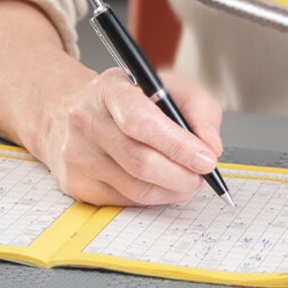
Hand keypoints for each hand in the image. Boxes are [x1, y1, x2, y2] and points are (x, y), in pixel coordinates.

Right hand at [35, 64, 224, 206]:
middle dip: (182, 173)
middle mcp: (86, 121)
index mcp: (110, 89)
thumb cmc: (132, 97)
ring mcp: (78, 156)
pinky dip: (154, 197)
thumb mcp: (171, 86)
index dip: (178, 145)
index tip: (206, 159)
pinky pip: (125, 201)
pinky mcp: (76, 185)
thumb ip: (200, 110)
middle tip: (204, 174)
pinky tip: (164, 184)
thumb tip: (211, 147)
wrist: (77, 110)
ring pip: (135, 188)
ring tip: (189, 179)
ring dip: (172, 190)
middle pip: (139, 161)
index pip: (141, 121)